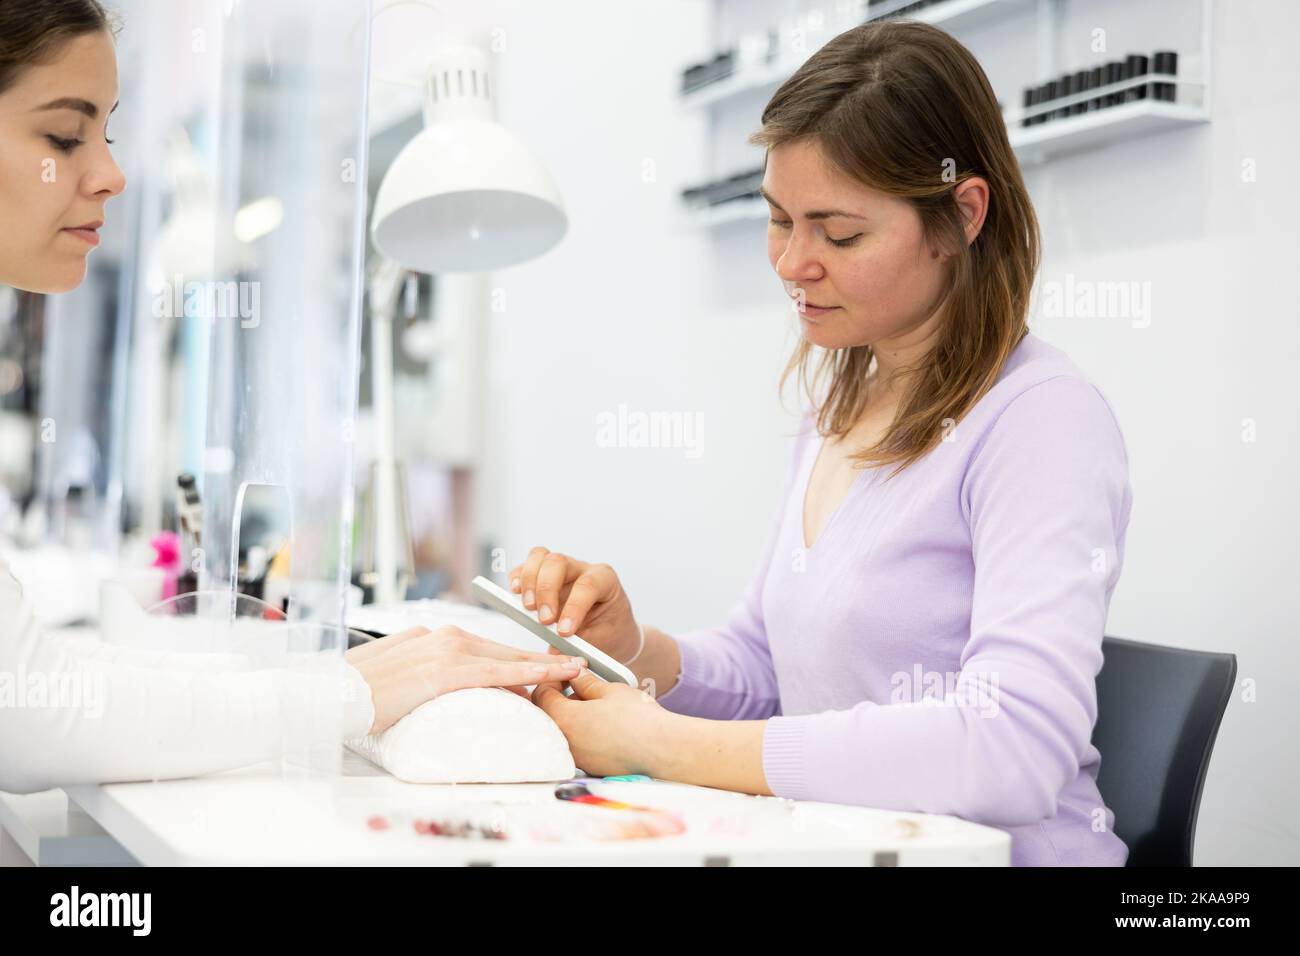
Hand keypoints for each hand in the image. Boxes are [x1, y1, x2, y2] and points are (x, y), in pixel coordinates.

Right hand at [346, 625, 588, 734]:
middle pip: (503, 650)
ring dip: (544, 664)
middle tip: (574, 662)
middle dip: (541, 657)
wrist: (331, 694)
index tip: (540, 664)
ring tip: (575, 669)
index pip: (483, 649)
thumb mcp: (392, 678)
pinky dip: (527, 673)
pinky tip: (550, 677)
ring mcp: (445, 649)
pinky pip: (496, 672)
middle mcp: (442, 636)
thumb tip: (437, 690)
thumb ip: (421, 677)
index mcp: (429, 637)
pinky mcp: (446, 670)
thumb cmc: (354, 694)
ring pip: (507, 658)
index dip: (516, 658)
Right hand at [508, 547, 640, 663]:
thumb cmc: (609, 633)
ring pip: (540, 557)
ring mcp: (562, 569)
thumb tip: (558, 650)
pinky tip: (515, 594)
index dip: (573, 607)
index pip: (588, 584)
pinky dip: (517, 578)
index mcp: (605, 580)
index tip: (564, 632)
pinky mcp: (543, 576)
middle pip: (559, 562)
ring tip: (528, 607)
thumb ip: (582, 643)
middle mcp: (582, 569)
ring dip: (529, 581)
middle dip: (546, 590)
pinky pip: (525, 567)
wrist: (609, 632)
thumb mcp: (604, 641)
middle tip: (544, 620)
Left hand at [531, 670, 670, 776]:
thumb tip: (577, 676)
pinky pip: (579, 746)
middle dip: (561, 698)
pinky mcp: (591, 767)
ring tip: (597, 705)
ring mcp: (578, 758)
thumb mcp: (610, 690)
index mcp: (565, 718)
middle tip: (581, 687)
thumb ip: (587, 683)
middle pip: (549, 715)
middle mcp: (565, 742)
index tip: (567, 674)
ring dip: (573, 716)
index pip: (541, 694)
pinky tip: (604, 725)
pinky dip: (584, 733)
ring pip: (565, 731)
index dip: (553, 680)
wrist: (662, 750)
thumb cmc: (638, 719)